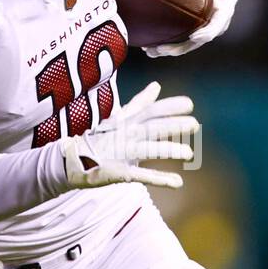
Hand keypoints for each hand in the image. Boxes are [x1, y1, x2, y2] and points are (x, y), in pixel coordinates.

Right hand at [62, 81, 198, 189]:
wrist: (73, 159)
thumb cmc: (101, 138)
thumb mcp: (121, 118)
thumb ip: (141, 103)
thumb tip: (157, 85)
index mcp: (128, 121)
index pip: (150, 111)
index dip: (169, 107)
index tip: (189, 104)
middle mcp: (125, 134)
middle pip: (151, 128)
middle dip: (172, 125)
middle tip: (194, 125)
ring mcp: (121, 153)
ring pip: (147, 150)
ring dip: (167, 150)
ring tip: (189, 153)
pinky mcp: (119, 172)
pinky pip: (141, 176)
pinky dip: (159, 179)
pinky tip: (177, 183)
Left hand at [144, 0, 243, 57]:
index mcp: (224, 9)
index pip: (216, 25)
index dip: (206, 33)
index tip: (193, 36)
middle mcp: (215, 24)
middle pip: (197, 41)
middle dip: (180, 47)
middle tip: (161, 49)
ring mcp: (203, 29)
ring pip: (187, 45)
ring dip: (169, 50)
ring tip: (150, 52)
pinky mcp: (193, 30)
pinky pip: (181, 41)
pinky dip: (167, 45)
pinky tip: (150, 49)